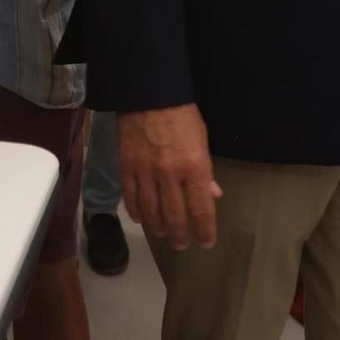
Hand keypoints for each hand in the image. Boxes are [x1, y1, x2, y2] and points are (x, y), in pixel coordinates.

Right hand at [118, 104, 222, 250]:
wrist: (149, 94)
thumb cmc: (182, 115)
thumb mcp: (202, 140)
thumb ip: (206, 172)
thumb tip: (212, 196)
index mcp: (195, 167)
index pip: (201, 210)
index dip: (205, 231)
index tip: (206, 242)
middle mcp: (171, 175)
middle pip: (175, 217)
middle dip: (180, 236)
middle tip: (181, 245)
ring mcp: (146, 172)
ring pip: (151, 212)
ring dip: (158, 228)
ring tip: (163, 234)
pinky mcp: (127, 167)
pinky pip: (130, 197)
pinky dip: (136, 211)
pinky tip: (141, 218)